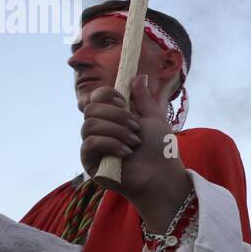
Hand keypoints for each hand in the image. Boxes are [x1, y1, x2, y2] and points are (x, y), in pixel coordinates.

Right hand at [80, 77, 189, 227]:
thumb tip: (138, 76)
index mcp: (113, 117)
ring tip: (134, 141)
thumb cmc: (160, 149)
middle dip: (116, 115)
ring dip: (115, 130)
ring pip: (89, 125)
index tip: (125, 102)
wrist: (162, 175)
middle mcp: (100, 129)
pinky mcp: (90, 162)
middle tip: (136, 127)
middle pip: (91, 108)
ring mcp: (93, 145)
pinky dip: (110, 144)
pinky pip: (89, 143)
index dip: (107, 94)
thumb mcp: (153, 118)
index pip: (96, 96)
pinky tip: (126, 152)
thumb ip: (143, 98)